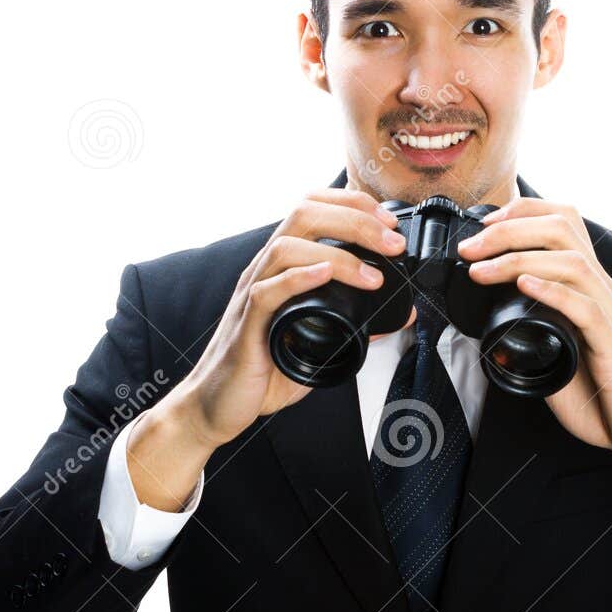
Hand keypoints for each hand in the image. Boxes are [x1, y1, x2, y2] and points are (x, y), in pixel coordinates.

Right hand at [160, 188, 413, 453]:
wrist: (216, 406)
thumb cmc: (261, 370)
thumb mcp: (319, 342)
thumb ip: (355, 326)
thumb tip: (395, 317)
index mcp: (283, 266)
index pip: (313, 209)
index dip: (352, 205)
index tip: (388, 221)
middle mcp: (266, 272)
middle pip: (304, 215)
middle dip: (355, 220)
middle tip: (392, 243)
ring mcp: (253, 295)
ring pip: (286, 247)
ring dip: (338, 254)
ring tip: (373, 274)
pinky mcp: (246, 326)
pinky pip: (267, 291)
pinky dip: (298, 279)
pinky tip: (324, 276)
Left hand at [457, 197, 611, 470]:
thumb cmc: (609, 397)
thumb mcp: (562, 354)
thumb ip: (536, 332)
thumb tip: (492, 324)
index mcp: (593, 288)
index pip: (564, 223)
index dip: (522, 214)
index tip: (483, 228)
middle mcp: (605, 293)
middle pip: (564, 229)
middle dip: (509, 229)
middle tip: (470, 248)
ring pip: (572, 262)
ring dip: (518, 258)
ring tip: (481, 268)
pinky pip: (587, 309)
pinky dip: (552, 292)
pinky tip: (524, 287)